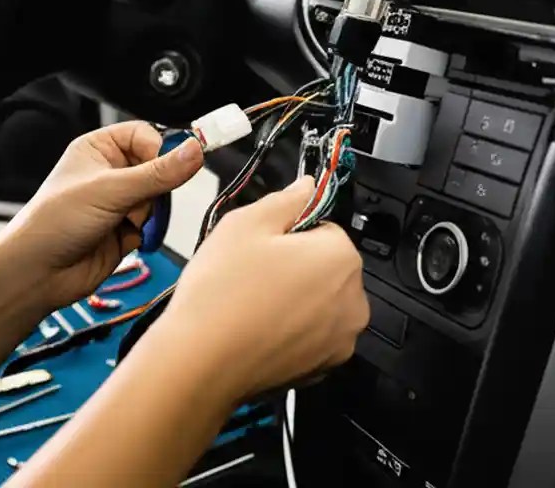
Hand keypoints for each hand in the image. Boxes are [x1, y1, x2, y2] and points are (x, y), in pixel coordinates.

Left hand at [0, 121, 203, 308]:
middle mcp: (110, 172)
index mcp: (99, 149)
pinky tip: (129, 236)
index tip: (171, 166)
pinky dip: (148, 231)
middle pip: (158, 167)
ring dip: (151, 211)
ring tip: (130, 220)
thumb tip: (194, 152)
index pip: (146, 135)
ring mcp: (119, 201)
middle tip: (145, 197)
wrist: (39, 273)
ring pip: (160, 197)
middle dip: (156, 186)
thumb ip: (158, 172)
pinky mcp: (127, 229)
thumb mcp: (111, 190)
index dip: (160, 150)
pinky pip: (155, 223)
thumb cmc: (53, 223)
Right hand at [156, 177, 369, 402]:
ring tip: (254, 304)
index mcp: (341, 257)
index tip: (264, 245)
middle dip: (297, 265)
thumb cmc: (221, 294)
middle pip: (327, 267)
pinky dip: (293, 330)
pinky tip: (260, 329)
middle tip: (253, 274)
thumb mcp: (245, 224)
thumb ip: (286, 200)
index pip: (325, 227)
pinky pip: (314, 335)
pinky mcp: (325, 368)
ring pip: (321, 302)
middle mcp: (354, 300)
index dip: (290, 232)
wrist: (200, 364)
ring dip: (296, 298)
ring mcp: (342, 339)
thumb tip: (308, 187)